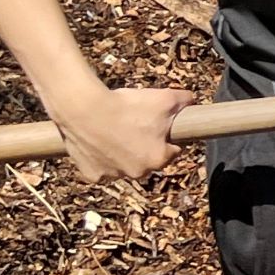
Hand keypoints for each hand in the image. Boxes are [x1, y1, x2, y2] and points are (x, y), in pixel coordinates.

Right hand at [48, 84, 191, 182]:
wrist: (84, 110)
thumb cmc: (127, 106)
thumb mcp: (166, 98)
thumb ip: (185, 101)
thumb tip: (191, 101)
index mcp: (158, 159)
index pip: (173, 150)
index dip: (167, 135)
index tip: (159, 125)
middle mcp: (138, 173)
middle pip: (148, 159)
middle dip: (145, 145)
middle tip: (135, 125)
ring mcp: (112, 176)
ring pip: (124, 164)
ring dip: (123, 152)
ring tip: (115, 130)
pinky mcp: (91, 175)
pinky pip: (101, 167)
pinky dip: (100, 156)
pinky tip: (98, 140)